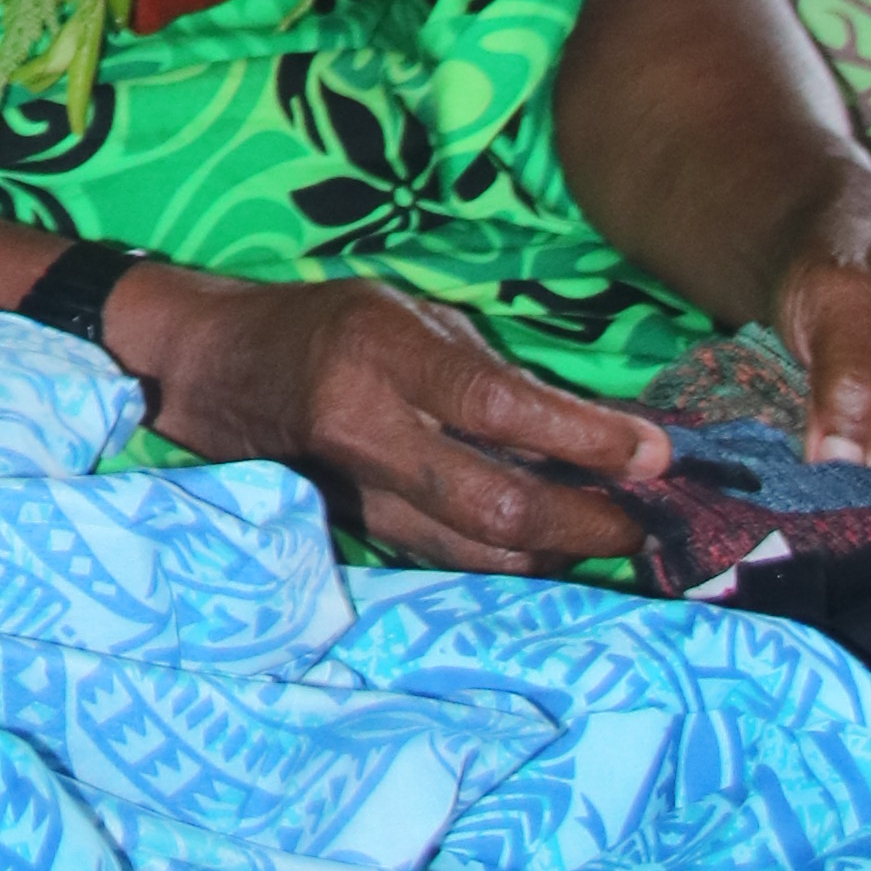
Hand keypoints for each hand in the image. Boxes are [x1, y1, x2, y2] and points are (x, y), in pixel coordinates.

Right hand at [113, 259, 673, 572]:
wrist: (216, 368)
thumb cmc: (326, 324)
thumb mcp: (408, 311)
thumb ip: (490, 368)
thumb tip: (595, 428)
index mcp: (383, 351)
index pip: (500, 408)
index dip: (587, 439)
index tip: (654, 453)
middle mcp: (366, 429)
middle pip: (495, 506)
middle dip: (587, 523)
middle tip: (640, 519)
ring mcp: (356, 493)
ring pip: (478, 552)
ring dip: (557, 550)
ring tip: (607, 531)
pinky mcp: (357, 532)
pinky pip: (451, 559)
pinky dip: (511, 556)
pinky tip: (548, 541)